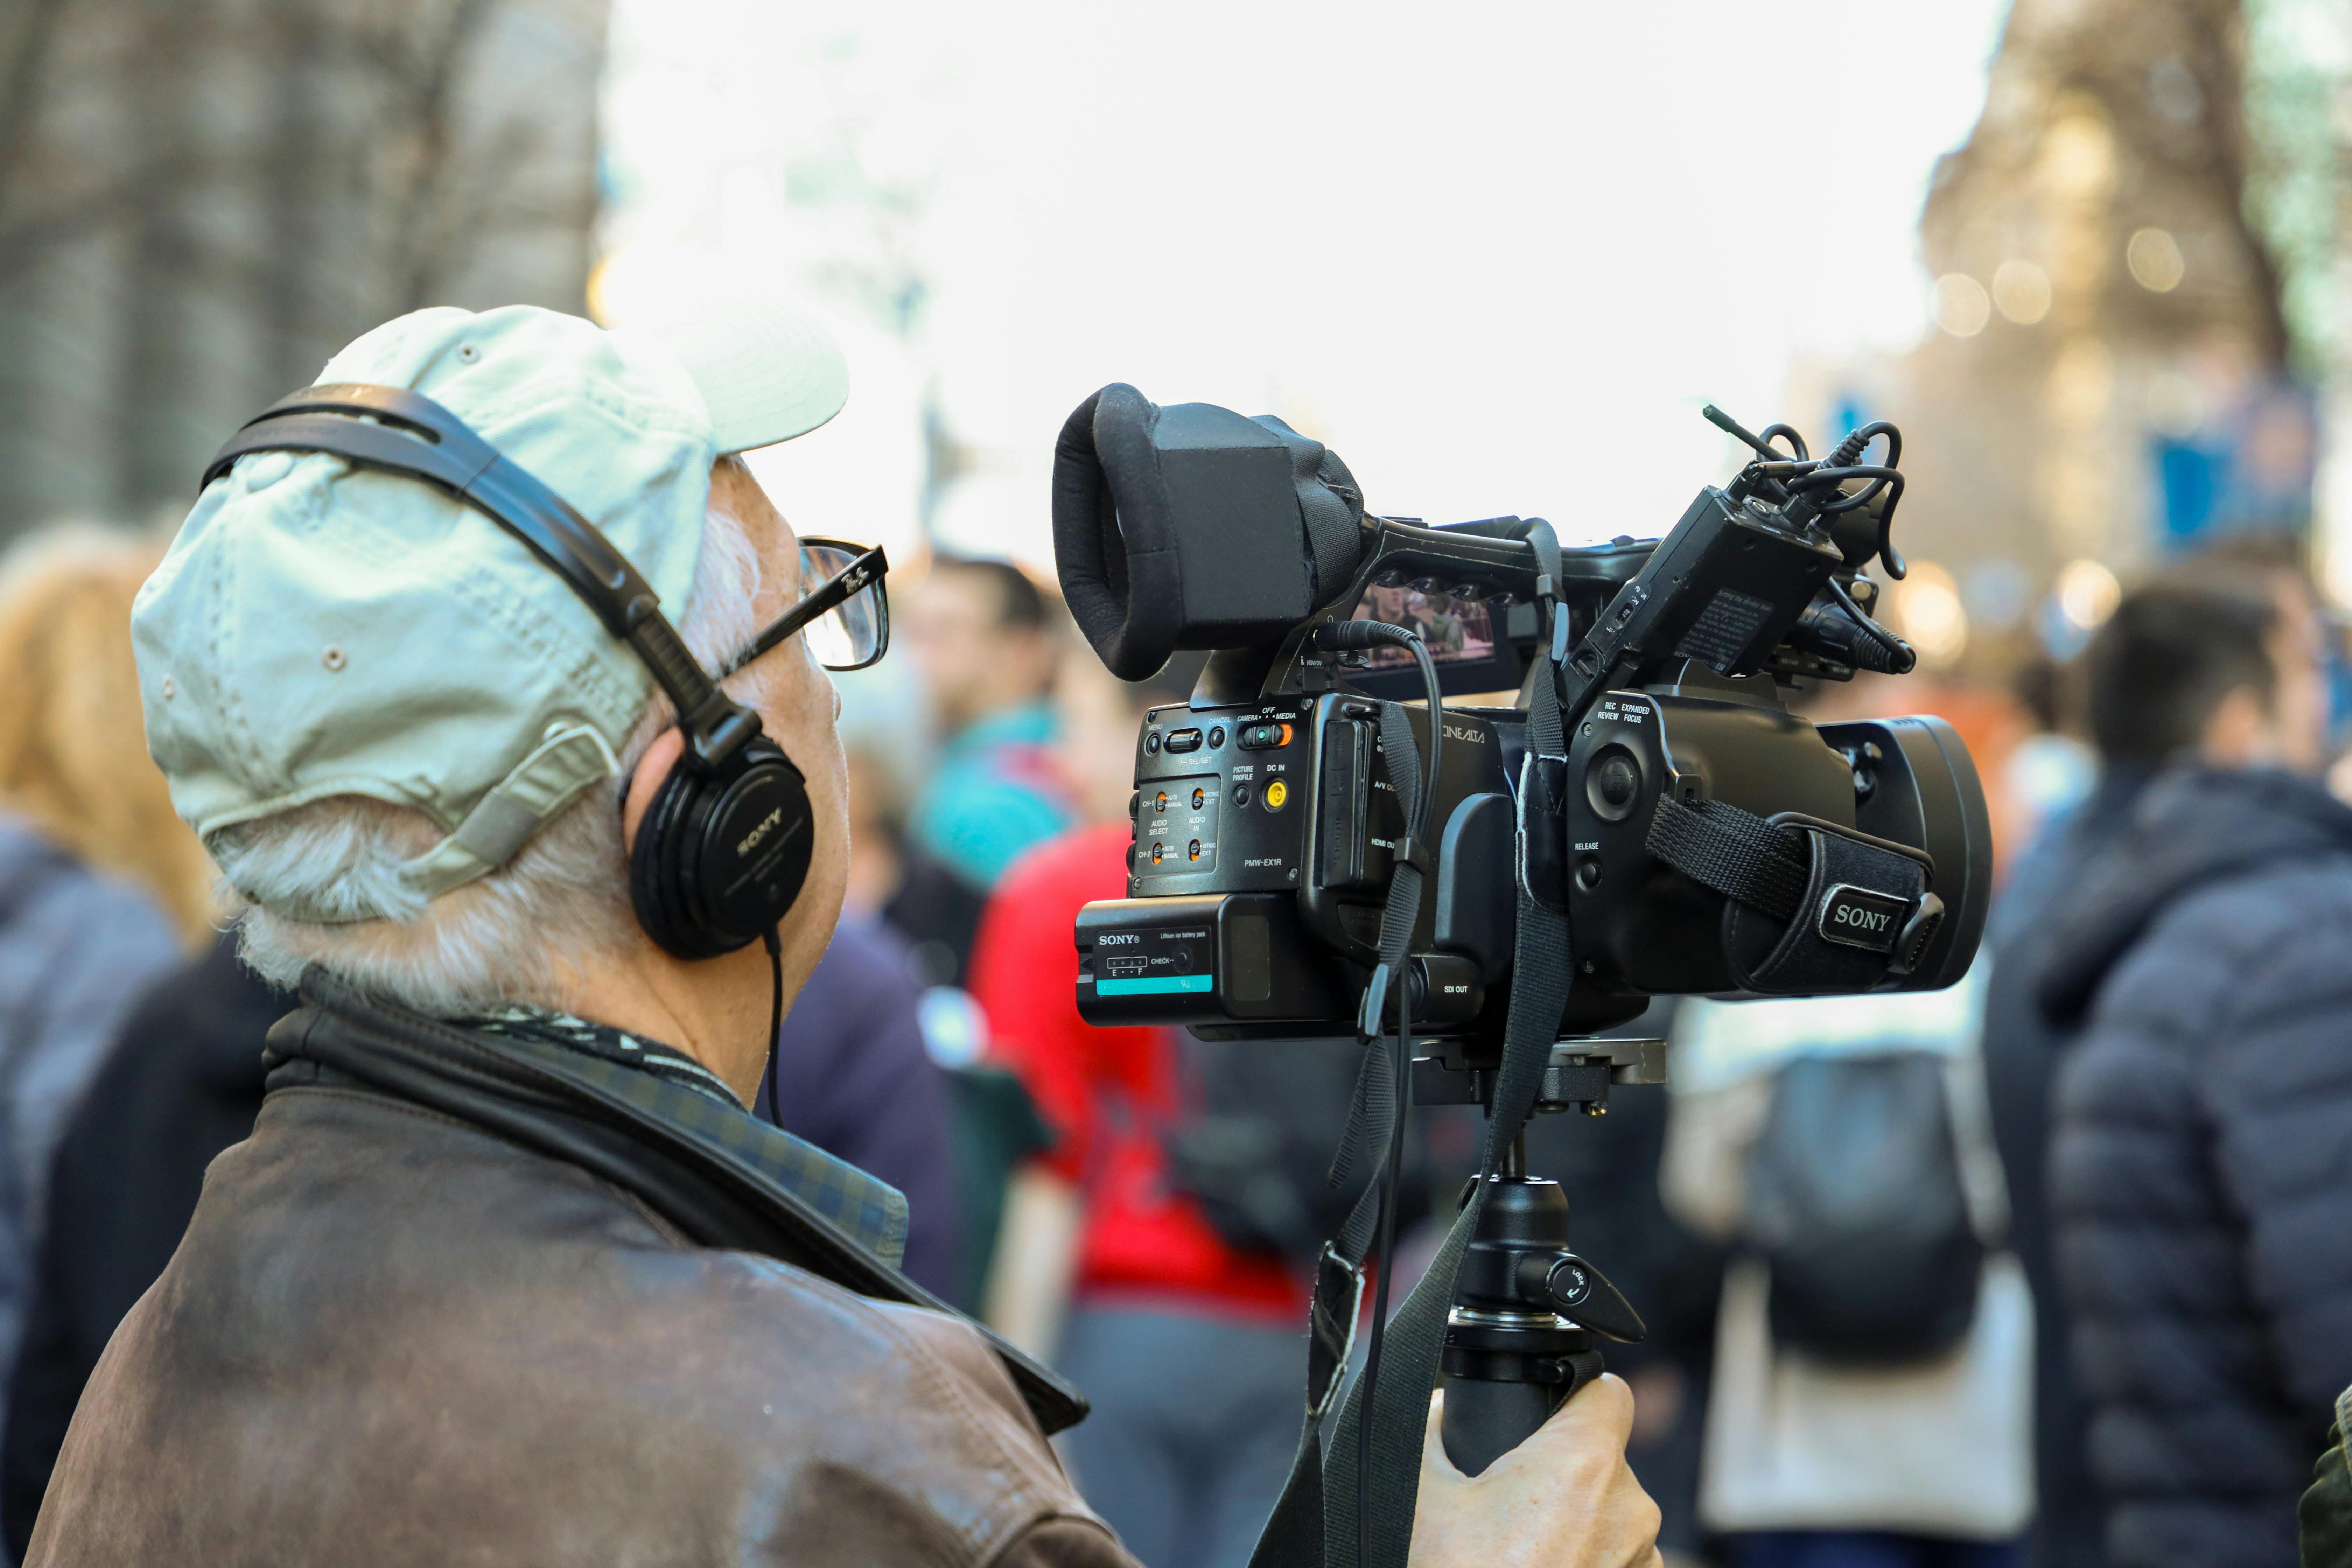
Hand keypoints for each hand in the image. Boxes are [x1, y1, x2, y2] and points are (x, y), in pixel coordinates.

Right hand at [1408, 1376, 1662, 1567]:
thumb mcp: (1424, 1499)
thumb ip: (1431, 1435)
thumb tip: (1438, 1410)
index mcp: (1583, 1462)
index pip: (1609, 1393)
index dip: (1578, 1394)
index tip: (1549, 1411)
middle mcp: (1630, 1507)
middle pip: (1603, 1459)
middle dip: (1562, 1471)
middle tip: (1510, 1498)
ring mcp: (1642, 1561)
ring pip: (1613, 1515)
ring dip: (1578, 1523)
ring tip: (1521, 1550)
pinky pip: (1620, 1561)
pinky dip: (1587, 1563)